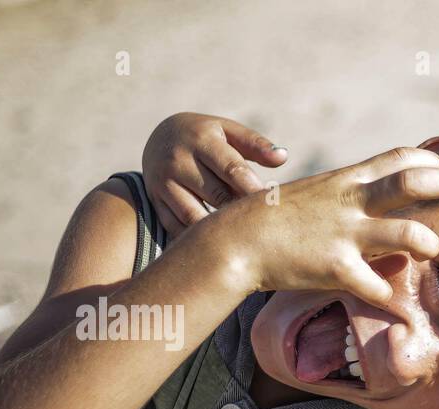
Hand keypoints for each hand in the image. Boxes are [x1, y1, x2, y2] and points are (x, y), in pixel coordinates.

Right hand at [142, 113, 289, 235]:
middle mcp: (178, 161)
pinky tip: (220, 247)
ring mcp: (164, 183)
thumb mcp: (228, 132)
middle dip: (242, 213)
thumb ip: (255, 144)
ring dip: (220, 231)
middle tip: (264, 228)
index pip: (232, 169)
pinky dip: (198, 240)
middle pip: (217, 196)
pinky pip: (178, 229)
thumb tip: (282, 157)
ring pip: (195, 217)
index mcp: (201, 140)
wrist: (158, 139)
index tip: (275, 207)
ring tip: (244, 240)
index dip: (255, 191)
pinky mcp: (156, 202)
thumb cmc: (207, 139)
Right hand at [206, 143, 438, 304]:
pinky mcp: (335, 269)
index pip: (401, 158)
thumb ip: (354, 190)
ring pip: (407, 233)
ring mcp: (345, 235)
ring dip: (428, 243)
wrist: (236, 240)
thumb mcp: (320, 193)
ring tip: (433, 251)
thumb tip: (380, 187)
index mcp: (348, 181)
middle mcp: (352, 202)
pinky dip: (391, 300)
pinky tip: (397, 311)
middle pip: (414, 182)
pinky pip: (377, 287)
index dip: (433, 160)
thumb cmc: (278, 219)